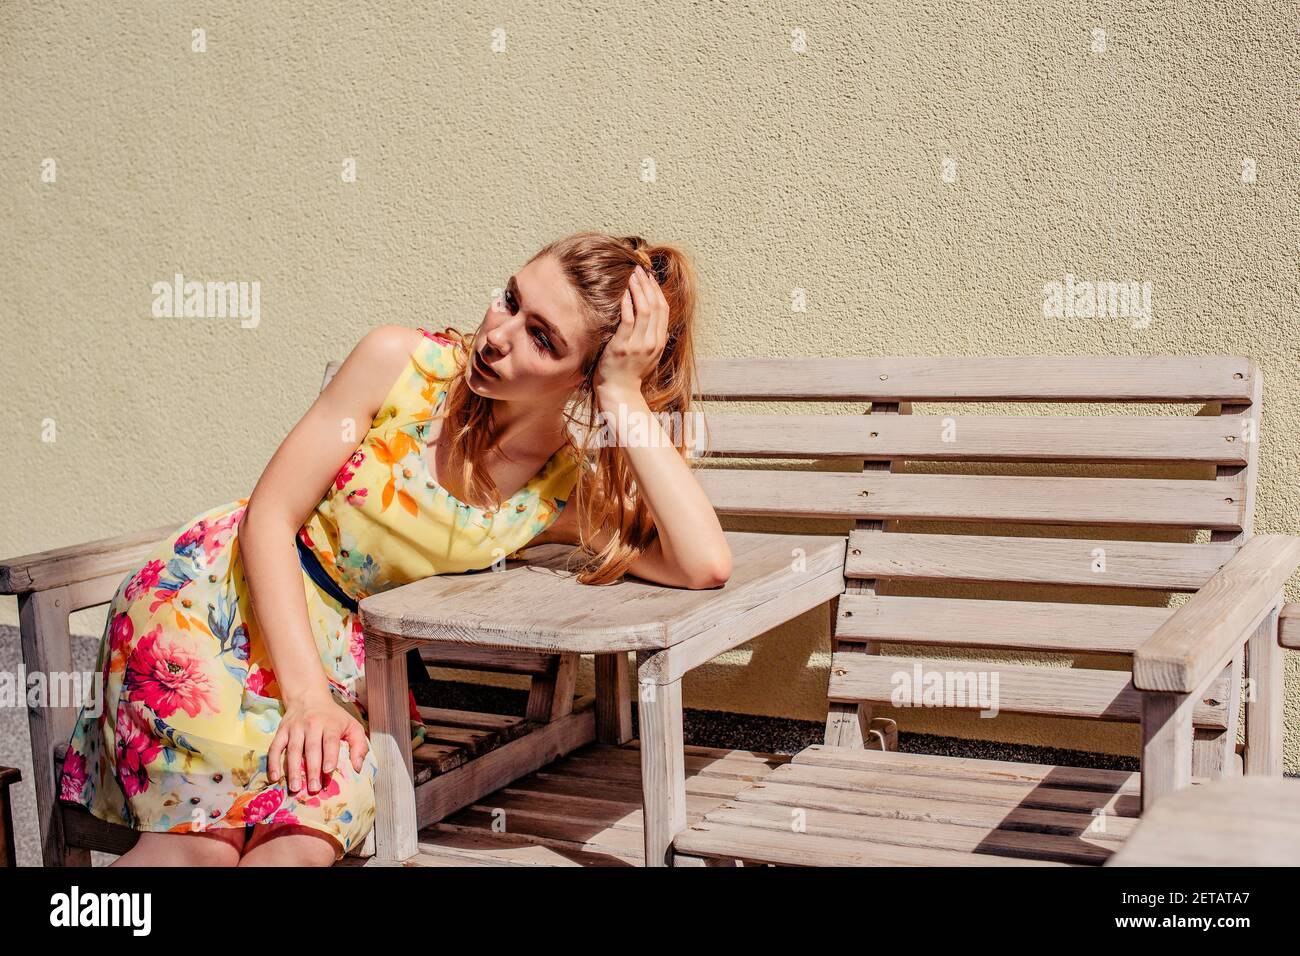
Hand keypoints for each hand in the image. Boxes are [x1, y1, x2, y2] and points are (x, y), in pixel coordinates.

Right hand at [267, 689, 368, 793]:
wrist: (309, 697)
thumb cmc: (333, 717)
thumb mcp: (352, 725)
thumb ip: (359, 745)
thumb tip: (358, 768)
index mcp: (330, 724)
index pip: (330, 740)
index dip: (329, 755)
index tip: (328, 770)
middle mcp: (312, 725)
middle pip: (311, 748)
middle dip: (312, 769)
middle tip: (314, 788)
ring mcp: (295, 728)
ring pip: (293, 750)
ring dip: (293, 770)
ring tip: (295, 787)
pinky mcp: (282, 731)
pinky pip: (275, 747)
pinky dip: (273, 762)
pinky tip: (275, 777)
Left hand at [594, 264, 668, 398]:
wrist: (619, 392)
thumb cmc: (629, 373)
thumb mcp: (648, 355)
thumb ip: (652, 337)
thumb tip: (653, 320)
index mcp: (659, 342)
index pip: (663, 310)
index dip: (657, 291)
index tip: (649, 277)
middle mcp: (652, 342)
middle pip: (656, 306)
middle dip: (648, 285)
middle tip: (639, 269)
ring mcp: (638, 344)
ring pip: (645, 310)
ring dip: (638, 290)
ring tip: (631, 275)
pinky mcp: (623, 346)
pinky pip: (628, 320)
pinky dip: (627, 304)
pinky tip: (623, 292)